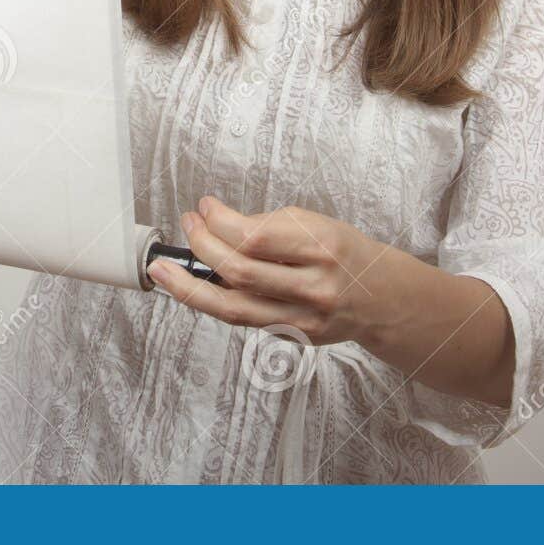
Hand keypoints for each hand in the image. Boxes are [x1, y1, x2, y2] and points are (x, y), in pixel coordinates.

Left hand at [147, 195, 415, 347]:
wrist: (380, 297)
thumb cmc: (344, 252)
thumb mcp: (315, 223)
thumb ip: (269, 227)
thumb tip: (219, 225)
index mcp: (320, 247)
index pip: (255, 237)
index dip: (220, 222)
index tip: (204, 207)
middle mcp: (312, 287)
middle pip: (239, 272)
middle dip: (202, 247)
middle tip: (187, 227)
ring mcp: (302, 318)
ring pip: (233, 308)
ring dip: (189, 288)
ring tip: (163, 270)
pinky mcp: (292, 337)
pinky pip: (243, 320)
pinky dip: (214, 302)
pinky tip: (196, 288)